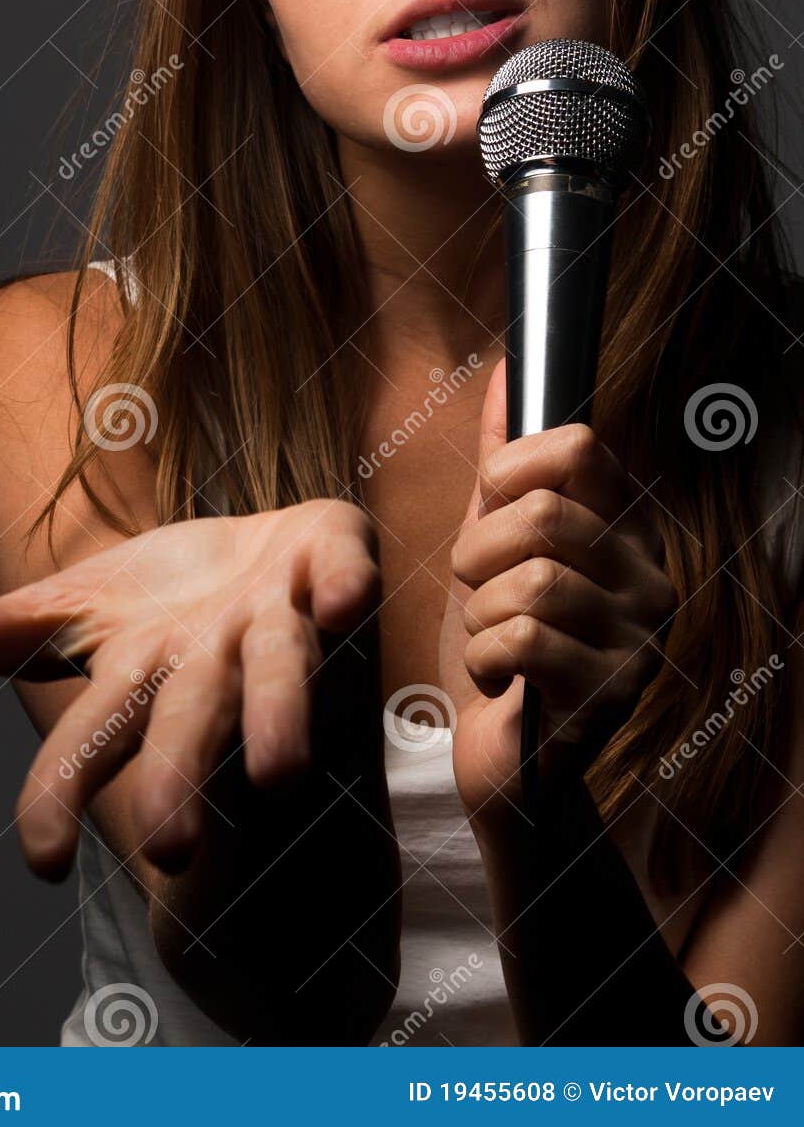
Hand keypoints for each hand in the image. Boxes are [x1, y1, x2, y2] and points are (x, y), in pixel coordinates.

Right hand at [0, 500, 379, 875]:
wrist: (272, 558)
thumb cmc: (167, 608)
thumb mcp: (62, 614)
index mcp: (141, 677)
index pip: (90, 745)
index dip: (59, 795)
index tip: (36, 862)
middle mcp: (211, 663)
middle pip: (187, 722)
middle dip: (176, 779)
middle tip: (171, 847)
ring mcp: (279, 618)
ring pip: (277, 667)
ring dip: (277, 711)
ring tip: (278, 771)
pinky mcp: (331, 564)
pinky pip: (345, 571)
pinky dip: (346, 585)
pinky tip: (343, 600)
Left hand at [441, 359, 674, 828]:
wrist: (504, 758)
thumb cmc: (499, 643)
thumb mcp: (492, 541)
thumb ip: (502, 461)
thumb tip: (505, 368)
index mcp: (624, 527)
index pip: (581, 444)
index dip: (511, 469)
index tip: (491, 509)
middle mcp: (649, 576)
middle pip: (544, 513)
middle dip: (478, 554)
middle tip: (481, 593)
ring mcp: (640, 639)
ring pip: (530, 583)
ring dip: (481, 616)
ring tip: (493, 641)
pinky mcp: (615, 697)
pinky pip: (523, 643)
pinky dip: (486, 661)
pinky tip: (503, 682)